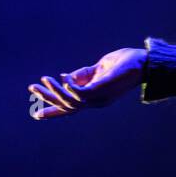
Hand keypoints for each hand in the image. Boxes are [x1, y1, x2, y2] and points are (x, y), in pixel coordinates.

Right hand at [28, 47, 146, 119]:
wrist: (143, 62)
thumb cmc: (124, 64)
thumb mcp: (98, 69)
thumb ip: (81, 75)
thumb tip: (63, 77)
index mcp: (94, 98)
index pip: (70, 107)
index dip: (54, 111)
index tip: (37, 113)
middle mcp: (96, 101)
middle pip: (66, 106)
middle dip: (48, 99)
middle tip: (32, 89)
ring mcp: (99, 98)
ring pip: (70, 101)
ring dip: (54, 92)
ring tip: (43, 80)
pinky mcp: (101, 90)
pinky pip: (80, 93)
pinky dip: (68, 88)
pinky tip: (60, 79)